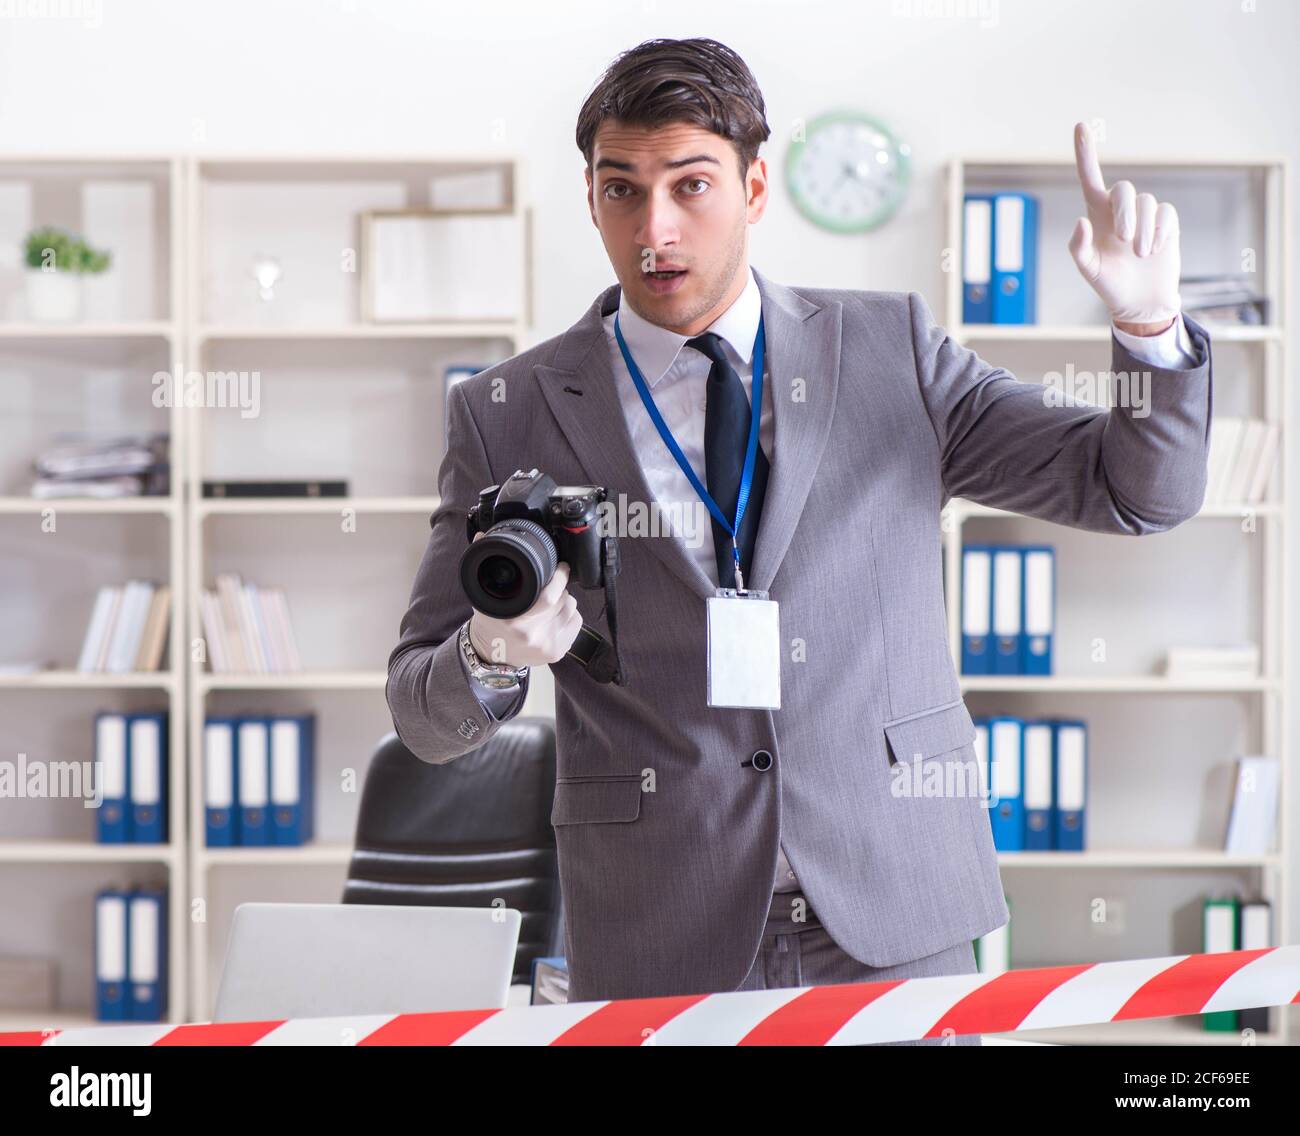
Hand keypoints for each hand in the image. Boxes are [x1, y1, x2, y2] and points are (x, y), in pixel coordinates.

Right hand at [468, 534, 582, 665]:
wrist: (492, 656)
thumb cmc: (490, 624)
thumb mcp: (484, 597)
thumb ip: (485, 567)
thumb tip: (482, 536)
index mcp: (514, 621)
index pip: (549, 597)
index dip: (559, 577)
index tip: (561, 566)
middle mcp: (532, 636)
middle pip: (563, 599)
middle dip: (560, 587)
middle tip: (550, 586)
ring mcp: (547, 646)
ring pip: (571, 609)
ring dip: (565, 600)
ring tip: (550, 603)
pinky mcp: (558, 652)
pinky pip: (576, 622)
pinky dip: (569, 615)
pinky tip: (554, 616)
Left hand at [1068, 122, 1180, 329]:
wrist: (1139, 302)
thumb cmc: (1109, 284)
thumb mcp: (1088, 270)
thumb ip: (1078, 248)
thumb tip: (1081, 221)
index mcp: (1096, 214)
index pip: (1089, 176)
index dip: (1085, 152)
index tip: (1081, 126)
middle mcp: (1120, 209)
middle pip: (1125, 189)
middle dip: (1125, 213)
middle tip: (1125, 240)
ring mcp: (1145, 214)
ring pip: (1147, 203)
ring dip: (1142, 232)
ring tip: (1139, 255)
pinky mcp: (1166, 222)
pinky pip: (1165, 214)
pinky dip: (1159, 232)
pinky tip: (1155, 249)